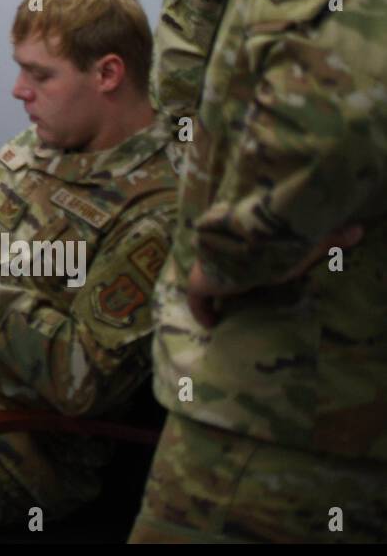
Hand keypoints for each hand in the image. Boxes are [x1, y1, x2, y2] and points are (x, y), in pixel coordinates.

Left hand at [186, 223, 364, 327]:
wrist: (252, 240)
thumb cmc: (280, 242)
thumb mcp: (306, 244)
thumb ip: (330, 240)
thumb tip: (359, 230)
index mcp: (244, 246)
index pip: (239, 256)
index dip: (241, 268)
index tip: (247, 283)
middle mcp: (223, 254)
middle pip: (220, 271)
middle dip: (226, 285)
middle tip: (237, 303)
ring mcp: (207, 266)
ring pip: (206, 284)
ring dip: (215, 298)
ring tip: (226, 316)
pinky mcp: (199, 281)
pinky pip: (196, 299)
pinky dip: (203, 312)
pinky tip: (212, 326)